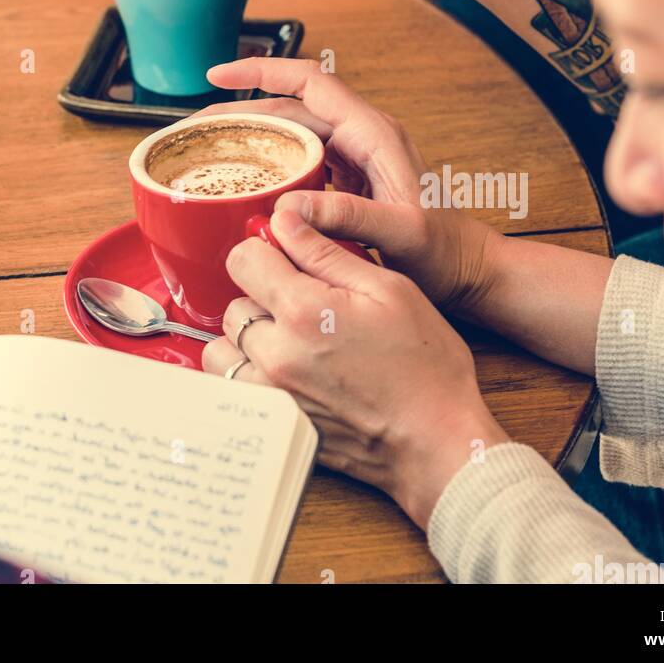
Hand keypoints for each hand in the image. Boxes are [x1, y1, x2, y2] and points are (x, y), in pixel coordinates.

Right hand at [199, 56, 504, 313]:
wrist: (466, 270)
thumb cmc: (443, 250)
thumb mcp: (400, 232)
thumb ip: (349, 216)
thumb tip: (290, 208)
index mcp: (373, 133)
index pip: (309, 82)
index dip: (261, 72)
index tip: (219, 75)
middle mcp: (360, 137)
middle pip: (289, 107)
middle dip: (241, 110)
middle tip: (197, 128)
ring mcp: (353, 157)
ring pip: (291, 133)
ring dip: (250, 136)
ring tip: (209, 149)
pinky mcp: (346, 180)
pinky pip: (298, 160)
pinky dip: (267, 164)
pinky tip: (242, 181)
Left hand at [203, 205, 508, 528]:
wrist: (438, 442)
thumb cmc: (425, 364)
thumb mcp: (388, 290)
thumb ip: (326, 253)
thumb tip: (283, 220)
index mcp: (303, 311)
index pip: (242, 260)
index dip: (265, 252)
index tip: (287, 260)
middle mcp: (276, 354)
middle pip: (234, 304)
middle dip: (263, 298)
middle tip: (306, 306)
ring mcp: (272, 394)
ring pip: (224, 350)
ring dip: (248, 340)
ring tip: (291, 341)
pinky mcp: (276, 424)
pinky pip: (234, 390)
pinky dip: (247, 375)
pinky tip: (283, 372)